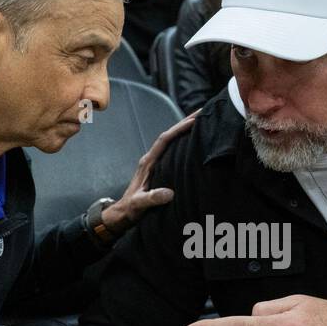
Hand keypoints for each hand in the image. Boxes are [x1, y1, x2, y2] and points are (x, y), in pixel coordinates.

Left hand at [100, 110, 196, 233]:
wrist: (122, 213)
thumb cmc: (130, 208)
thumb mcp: (140, 204)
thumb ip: (152, 198)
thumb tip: (170, 193)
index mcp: (147, 162)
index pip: (164, 140)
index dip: (179, 130)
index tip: (195, 121)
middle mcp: (151, 158)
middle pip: (169, 135)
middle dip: (185, 122)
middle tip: (203, 112)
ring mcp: (154, 162)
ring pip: (171, 140)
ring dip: (184, 130)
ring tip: (201, 121)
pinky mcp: (157, 167)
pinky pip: (172, 149)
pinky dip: (182, 141)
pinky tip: (193, 141)